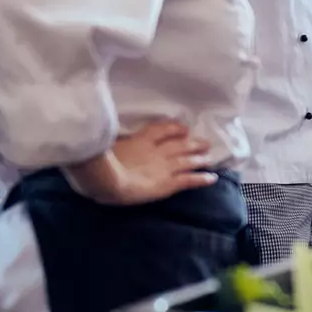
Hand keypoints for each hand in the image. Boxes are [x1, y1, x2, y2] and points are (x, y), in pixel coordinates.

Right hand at [64, 120, 215, 205]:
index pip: (161, 130)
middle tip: (205, 142)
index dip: (174, 128)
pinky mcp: (168, 183)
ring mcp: (164, 167)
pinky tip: (212, 178)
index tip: (183, 128)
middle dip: (192, 143)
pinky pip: (189, 179)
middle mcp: (156, 151)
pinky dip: (202, 178)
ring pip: (187, 160)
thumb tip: (105, 137)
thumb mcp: (105, 147)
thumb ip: (111, 143)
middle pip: (179, 145)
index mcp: (140, 141)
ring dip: (200, 159)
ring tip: (210, 157)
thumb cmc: (99, 164)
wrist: (107, 179)